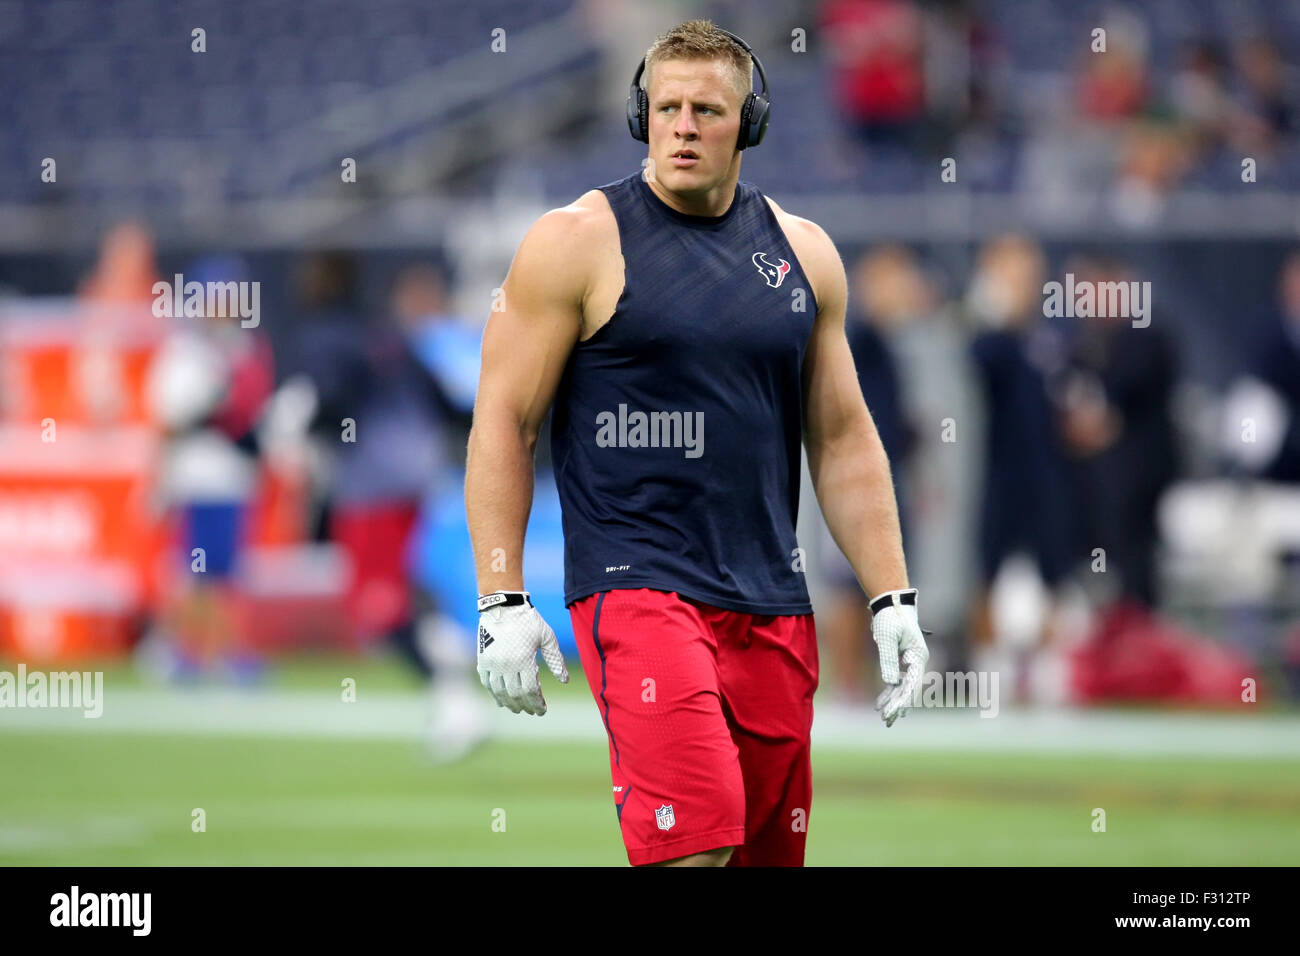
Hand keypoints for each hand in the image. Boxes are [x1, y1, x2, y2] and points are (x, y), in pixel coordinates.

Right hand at [476, 591, 569, 715]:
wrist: (502, 605)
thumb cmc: (528, 620)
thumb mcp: (547, 637)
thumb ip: (556, 659)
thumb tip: (564, 680)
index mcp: (524, 660)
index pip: (531, 691)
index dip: (537, 704)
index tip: (542, 710)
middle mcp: (506, 665)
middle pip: (515, 695)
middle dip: (525, 706)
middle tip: (532, 711)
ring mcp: (492, 664)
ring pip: (499, 692)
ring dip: (509, 704)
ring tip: (517, 709)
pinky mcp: (482, 660)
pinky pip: (487, 683)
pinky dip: (494, 694)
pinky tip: (501, 700)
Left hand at [869, 588, 929, 727]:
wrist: (890, 602)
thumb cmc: (890, 618)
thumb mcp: (886, 638)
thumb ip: (888, 660)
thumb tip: (890, 682)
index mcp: (918, 657)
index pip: (911, 685)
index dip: (902, 701)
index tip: (892, 713)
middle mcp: (917, 661)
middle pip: (909, 689)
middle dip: (898, 706)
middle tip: (887, 721)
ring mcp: (911, 661)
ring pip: (903, 687)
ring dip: (894, 702)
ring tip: (884, 718)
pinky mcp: (902, 660)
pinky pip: (897, 680)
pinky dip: (889, 691)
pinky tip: (880, 703)